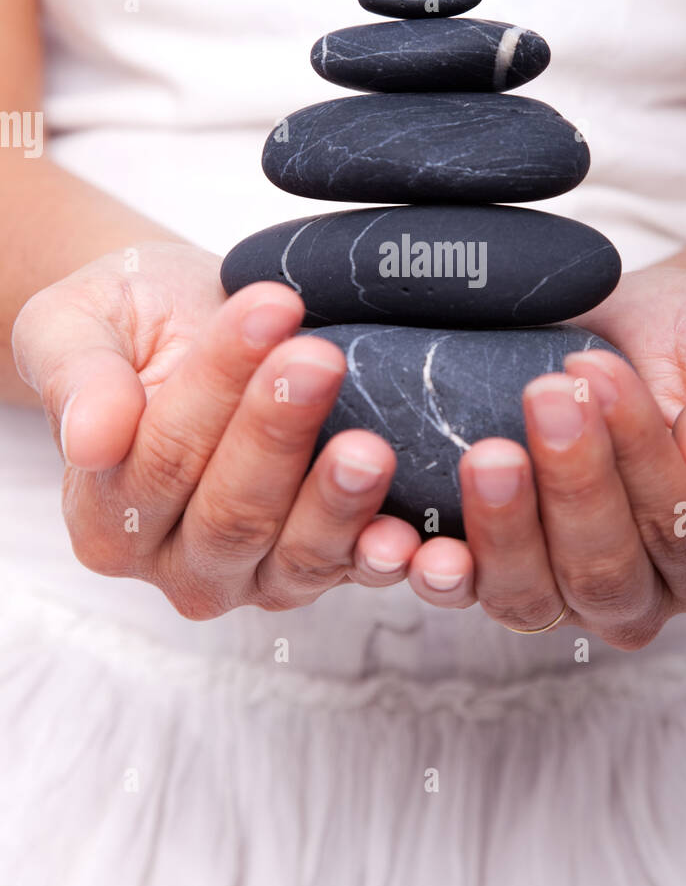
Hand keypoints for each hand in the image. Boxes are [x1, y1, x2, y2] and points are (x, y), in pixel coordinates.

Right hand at [12, 242, 419, 617]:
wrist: (198, 322)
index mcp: (105, 514)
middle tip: (320, 361)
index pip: (161, 457)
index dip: (216, 387)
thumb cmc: (135, 322)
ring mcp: (254, 574)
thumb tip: (90, 437)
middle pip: (231, 511)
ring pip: (295, 553)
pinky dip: (384, 556)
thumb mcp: (77, 324)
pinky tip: (409, 535)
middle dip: (280, 432)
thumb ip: (76, 377)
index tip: (267, 311)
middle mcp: (175, 561)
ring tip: (370, 447)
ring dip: (337, 501)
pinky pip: (355, 571)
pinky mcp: (321, 568)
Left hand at [408, 266, 685, 646]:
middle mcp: (645, 592)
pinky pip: (463, 589)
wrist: (630, 333)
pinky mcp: (494, 571)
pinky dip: (440, 569)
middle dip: (572, 484)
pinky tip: (418, 535)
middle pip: (605, 571)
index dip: (642, 458)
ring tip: (488, 453)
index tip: (600, 374)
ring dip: (503, 527)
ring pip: (530, 596)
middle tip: (544, 396)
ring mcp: (562, 592)